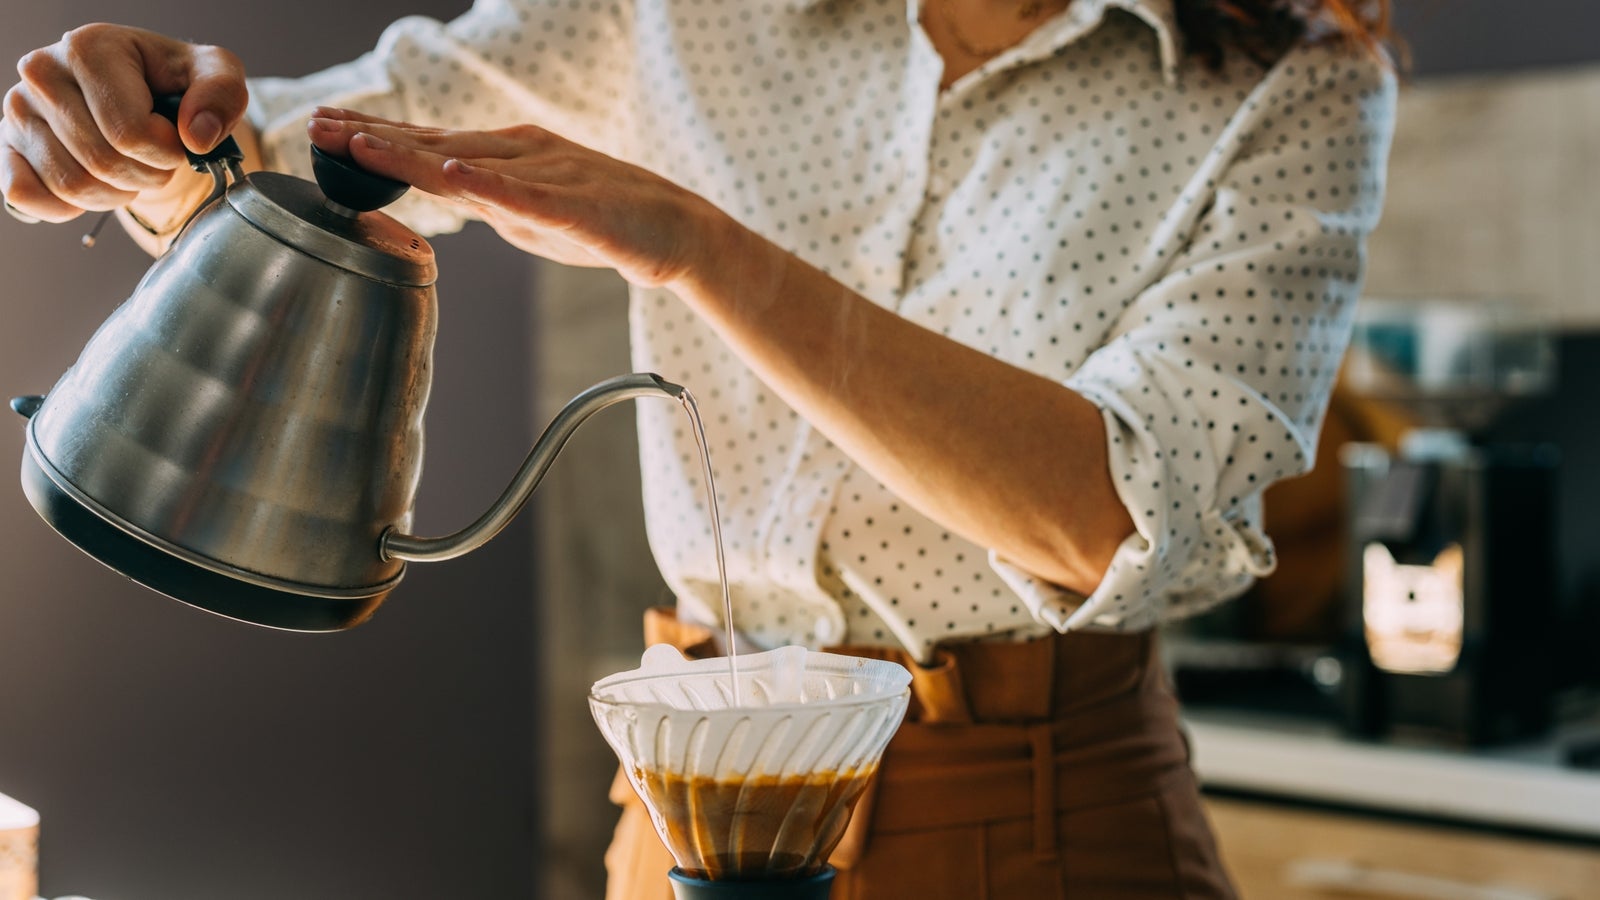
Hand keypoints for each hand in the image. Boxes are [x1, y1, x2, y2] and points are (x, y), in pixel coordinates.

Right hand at [1, 24, 247, 224]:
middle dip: (145, 176)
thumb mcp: (214, 74)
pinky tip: (95, 183)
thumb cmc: (173, 82)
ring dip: (115, 192)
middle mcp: (42, 73)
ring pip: (72, 185)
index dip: (166, 153)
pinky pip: (30, 197)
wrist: (139, 94)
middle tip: (155, 160)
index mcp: (89, 47)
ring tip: (129, 167)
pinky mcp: (6, 146)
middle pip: (102, 162)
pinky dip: (70, 207)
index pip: (130, 133)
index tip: (174, 138)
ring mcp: (18, 110)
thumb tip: (198, 137)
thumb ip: (221, 94)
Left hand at [306, 108, 727, 288]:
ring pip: (467, 161)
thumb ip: (491, 202)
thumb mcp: (535, 214)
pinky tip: (451, 173)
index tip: (324, 129)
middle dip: (372, 135)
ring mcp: (548, 176)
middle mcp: (521, 154)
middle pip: (434, 143)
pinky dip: (486, 183)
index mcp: (509, 156)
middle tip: (315, 127)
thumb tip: (450, 197)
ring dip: (410, 151)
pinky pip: (525, 194)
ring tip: (360, 144)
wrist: (679, 232)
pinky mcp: (576, 206)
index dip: (375, 136)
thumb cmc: (609, 224)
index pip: (429, 143)